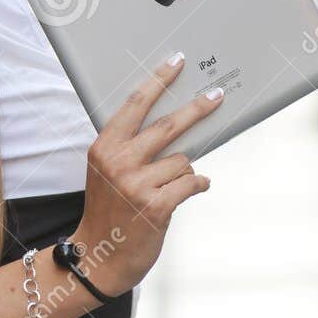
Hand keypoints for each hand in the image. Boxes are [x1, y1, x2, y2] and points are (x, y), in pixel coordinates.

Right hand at [75, 53, 220, 294]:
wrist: (100, 256)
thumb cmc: (108, 211)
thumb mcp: (106, 172)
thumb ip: (130, 147)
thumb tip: (176, 123)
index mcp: (103, 147)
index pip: (135, 104)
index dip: (159, 80)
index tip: (177, 61)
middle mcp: (118, 162)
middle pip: (168, 125)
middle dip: (197, 108)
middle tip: (217, 95)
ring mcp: (137, 184)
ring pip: (183, 160)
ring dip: (184, 172)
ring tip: (167, 189)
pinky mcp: (156, 205)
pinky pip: (192, 182)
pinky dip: (197, 185)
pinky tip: (191, 190)